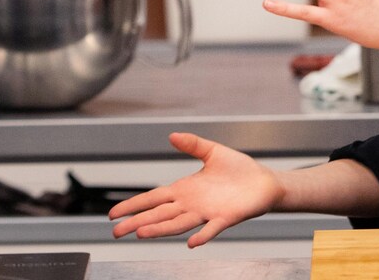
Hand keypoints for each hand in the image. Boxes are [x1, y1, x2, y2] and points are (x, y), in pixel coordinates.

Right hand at [108, 133, 281, 246]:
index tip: (114, 213)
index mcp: (184, 189)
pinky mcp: (226, 218)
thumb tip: (171, 136)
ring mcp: (207, 212)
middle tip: (116, 232)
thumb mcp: (212, 151)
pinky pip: (212, 229)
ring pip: (178, 223)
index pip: (152, 198)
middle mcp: (191, 204)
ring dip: (160, 230)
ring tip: (141, 234)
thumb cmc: (239, 169)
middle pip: (158, 214)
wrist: (264, 182)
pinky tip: (192, 243)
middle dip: (136, 222)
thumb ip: (192, 144)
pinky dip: (202, 236)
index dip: (133, 205)